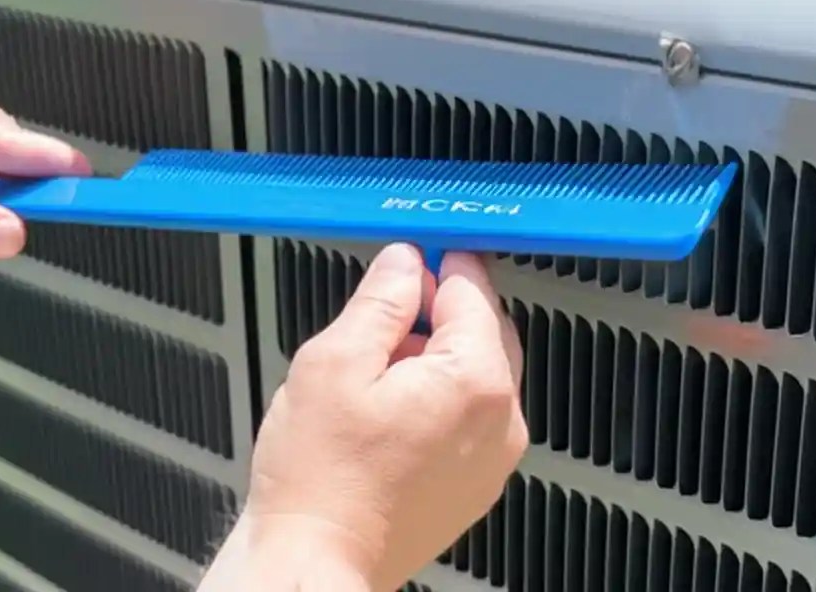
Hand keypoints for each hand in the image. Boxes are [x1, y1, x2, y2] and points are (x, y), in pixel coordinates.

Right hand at [201, 244, 527, 590]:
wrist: (314, 562)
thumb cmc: (319, 479)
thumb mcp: (334, 362)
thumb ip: (379, 302)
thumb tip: (404, 263)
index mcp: (475, 381)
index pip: (473, 290)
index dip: (439, 264)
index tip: (416, 254)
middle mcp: (500, 421)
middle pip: (485, 331)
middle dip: (440, 312)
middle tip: (385, 313)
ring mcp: (494, 458)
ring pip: (477, 375)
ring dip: (437, 358)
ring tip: (375, 378)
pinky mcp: (476, 485)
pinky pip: (471, 419)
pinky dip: (440, 401)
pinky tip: (389, 415)